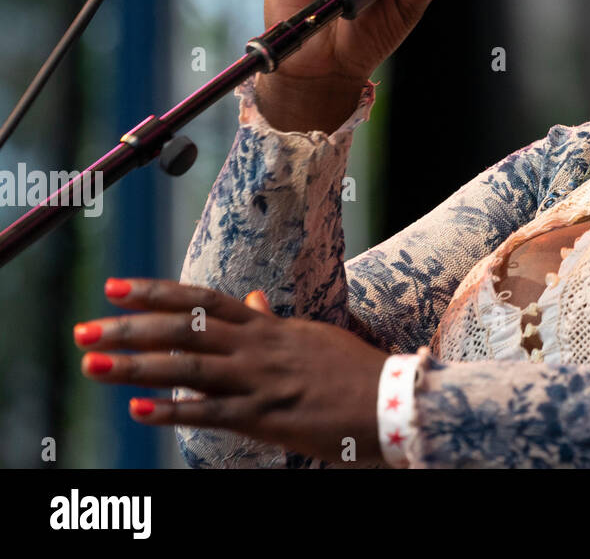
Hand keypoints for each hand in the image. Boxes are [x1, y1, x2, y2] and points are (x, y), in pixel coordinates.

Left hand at [74, 278, 391, 466]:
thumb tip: (252, 298)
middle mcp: (258, 346)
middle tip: (84, 329)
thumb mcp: (311, 335)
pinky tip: (139, 411)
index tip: (114, 287)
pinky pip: (212, 413)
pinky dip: (174, 412)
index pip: (201, 301)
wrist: (391, 400)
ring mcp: (260, 380)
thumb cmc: (353, 370)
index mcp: (267, 327)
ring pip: (189, 368)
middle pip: (184, 330)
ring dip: (137, 367)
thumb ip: (273, 321)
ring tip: (93, 365)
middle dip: (130, 329)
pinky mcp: (267, 416)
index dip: (156, 293)